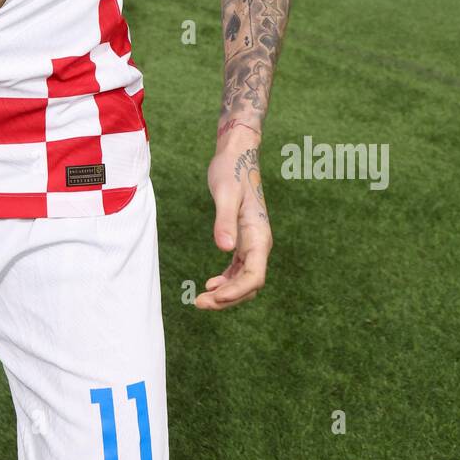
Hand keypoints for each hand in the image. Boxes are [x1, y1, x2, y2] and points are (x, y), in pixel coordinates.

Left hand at [195, 124, 272, 310]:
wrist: (236, 156)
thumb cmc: (230, 172)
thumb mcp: (224, 194)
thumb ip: (224, 221)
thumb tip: (224, 249)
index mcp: (259, 235)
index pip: (254, 275)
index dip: (236, 291)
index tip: (214, 296)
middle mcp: (260, 242)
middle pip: (250, 283)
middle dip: (228, 298)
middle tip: (199, 303)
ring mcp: (253, 242)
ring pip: (245, 279)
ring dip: (226, 293)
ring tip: (202, 300)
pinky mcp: (244, 239)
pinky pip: (239, 268)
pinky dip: (227, 280)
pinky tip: (211, 284)